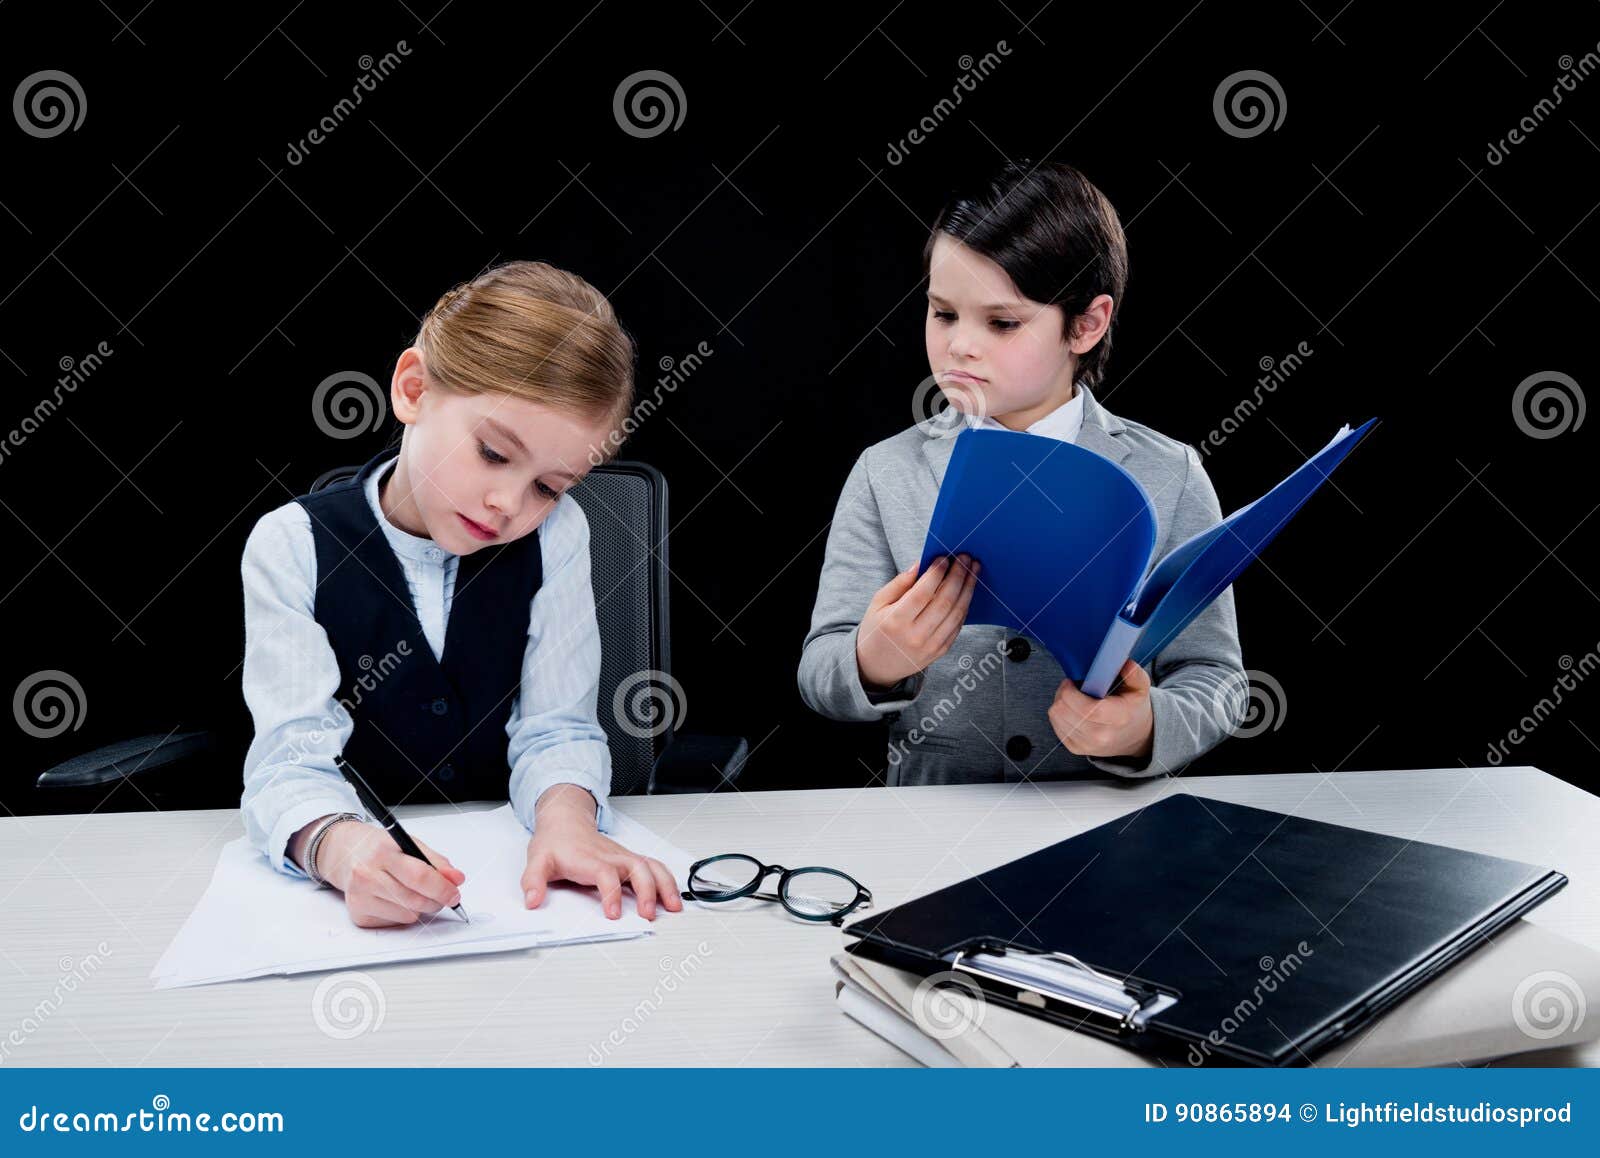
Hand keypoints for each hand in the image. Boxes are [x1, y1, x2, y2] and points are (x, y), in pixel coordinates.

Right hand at [309, 818, 466, 928]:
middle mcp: (366, 875)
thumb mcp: (409, 844)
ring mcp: (360, 897)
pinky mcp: (358, 914)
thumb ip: (436, 861)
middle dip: (436, 900)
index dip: (442, 888)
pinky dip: (403, 913)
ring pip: (408, 915)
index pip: (419, 876)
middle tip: (444, 895)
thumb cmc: (379, 848)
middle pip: (414, 900)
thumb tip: (456, 879)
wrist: (345, 854)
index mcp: (382, 852)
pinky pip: (395, 922)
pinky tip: (394, 898)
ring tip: (412, 891)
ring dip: (420, 907)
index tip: (455, 893)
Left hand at [521, 784, 681, 920]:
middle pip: (637, 868)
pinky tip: (673, 895)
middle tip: (648, 913)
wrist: (565, 822)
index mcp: (590, 859)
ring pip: (651, 866)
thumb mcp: (537, 861)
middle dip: (647, 891)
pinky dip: (667, 879)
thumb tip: (532, 900)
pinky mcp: (629, 860)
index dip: (611, 893)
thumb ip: (533, 881)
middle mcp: (611, 857)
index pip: (605, 874)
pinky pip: (654, 866)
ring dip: (664, 885)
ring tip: (673, 906)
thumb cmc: (555, 843)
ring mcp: (623, 857)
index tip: (613, 913)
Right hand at [855, 555, 979, 690]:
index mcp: (895, 621)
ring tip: (973, 570)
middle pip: (944, 601)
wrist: (877, 666)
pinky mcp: (940, 651)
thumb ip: (899, 584)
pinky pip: (958, 625)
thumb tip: (920, 564)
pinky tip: (967, 590)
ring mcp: (930, 646)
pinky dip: (965, 605)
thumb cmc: (876, 629)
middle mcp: (915, 635)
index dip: (936, 573)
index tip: (944, 557)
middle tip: (965, 558)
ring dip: (968, 588)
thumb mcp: (877, 604)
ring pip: (956, 613)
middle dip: (958, 576)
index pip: (922, 593)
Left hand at [1048, 659, 1154, 761]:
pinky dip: (1059, 714)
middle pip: (1064, 711)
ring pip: (1056, 716)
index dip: (1071, 692)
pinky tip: (1072, 709)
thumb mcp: (1140, 689)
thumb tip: (1125, 664)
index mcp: (1118, 718)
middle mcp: (1101, 735)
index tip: (1072, 681)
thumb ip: (1134, 674)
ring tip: (1073, 697)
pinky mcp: (1075, 748)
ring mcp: (1087, 744)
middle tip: (1072, 686)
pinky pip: (1055, 725)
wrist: (1133, 737)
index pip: (1087, 709)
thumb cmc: (1132, 709)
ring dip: (1060, 702)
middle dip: (1063, 692)